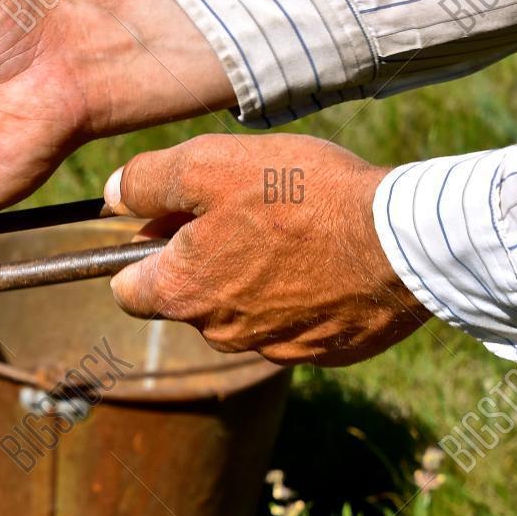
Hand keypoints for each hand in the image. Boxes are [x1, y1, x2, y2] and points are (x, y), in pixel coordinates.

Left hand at [103, 133, 429, 365]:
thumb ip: (149, 181)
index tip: (164, 224)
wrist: (404, 241)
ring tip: (292, 230)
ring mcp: (274, 347)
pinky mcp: (324, 351)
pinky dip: (300, 295)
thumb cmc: (304, 196)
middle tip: (242, 209)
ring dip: (251, 276)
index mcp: (184, 292)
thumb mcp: (211, 164)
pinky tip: (326, 259)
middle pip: (188, 298)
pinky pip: (295, 323)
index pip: (126, 291)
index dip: (137, 252)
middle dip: (201, 259)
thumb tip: (112, 195)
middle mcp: (221, 333)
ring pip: (241, 311)